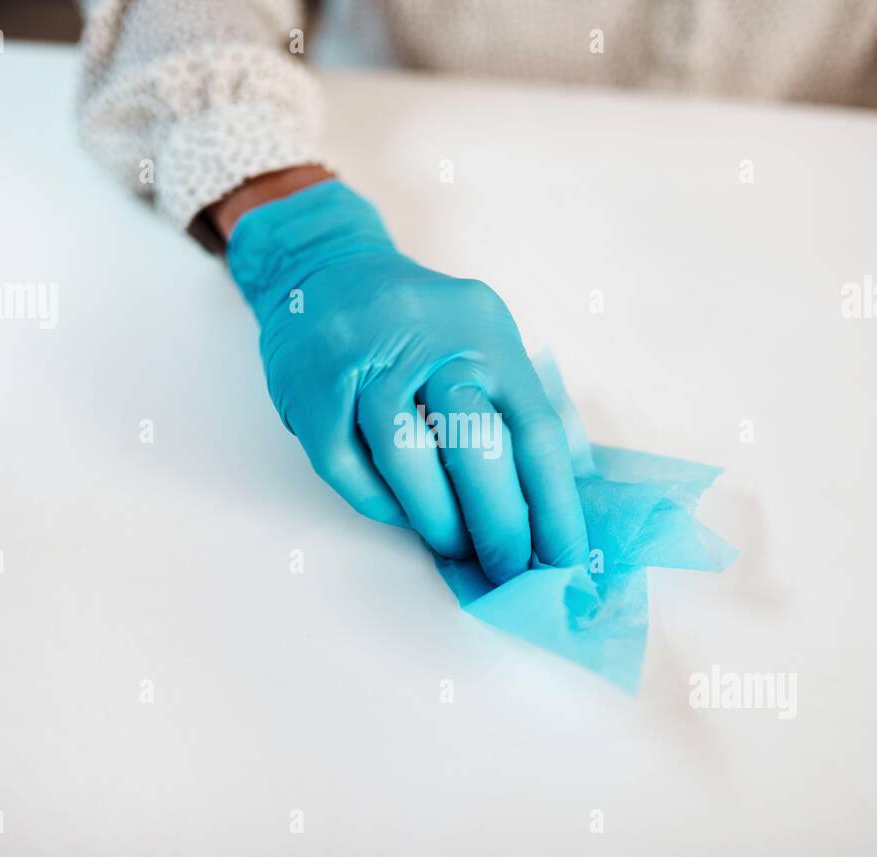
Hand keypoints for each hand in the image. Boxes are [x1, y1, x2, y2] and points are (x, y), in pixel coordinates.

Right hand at [224, 177, 587, 584]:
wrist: (322, 268)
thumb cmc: (416, 326)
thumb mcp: (479, 340)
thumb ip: (515, 409)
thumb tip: (556, 507)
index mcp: (484, 330)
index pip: (534, 428)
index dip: (555, 503)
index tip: (565, 558)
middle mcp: (428, 335)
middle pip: (474, 443)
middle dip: (499, 524)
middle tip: (509, 569)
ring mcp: (363, 357)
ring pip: (406, 457)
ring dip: (437, 519)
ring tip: (456, 549)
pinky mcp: (312, 386)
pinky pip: (348, 466)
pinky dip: (381, 503)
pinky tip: (403, 516)